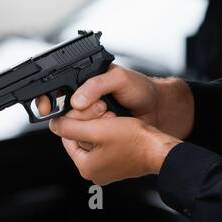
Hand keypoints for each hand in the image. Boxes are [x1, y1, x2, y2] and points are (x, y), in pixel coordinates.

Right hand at [61, 65, 194, 137]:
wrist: (160, 110)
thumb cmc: (142, 90)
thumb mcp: (118, 78)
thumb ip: (95, 85)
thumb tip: (75, 102)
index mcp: (84, 86)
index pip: (61, 97)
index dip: (61, 104)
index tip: (68, 107)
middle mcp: (84, 106)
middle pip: (67, 118)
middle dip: (84, 115)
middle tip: (103, 108)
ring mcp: (91, 124)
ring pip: (77, 132)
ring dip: (93, 127)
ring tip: (112, 116)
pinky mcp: (99, 139)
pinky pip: (88, 143)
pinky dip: (99, 138)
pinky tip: (113, 127)